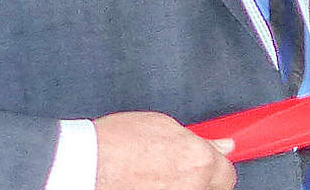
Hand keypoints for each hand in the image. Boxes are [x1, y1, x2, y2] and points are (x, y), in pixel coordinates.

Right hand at [91, 111, 235, 189]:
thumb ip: (197, 140)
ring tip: (155, 175)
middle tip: (183, 170)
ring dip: (182, 185)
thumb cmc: (114, 143)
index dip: (216, 166)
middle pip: (215, 188)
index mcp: (198, 160)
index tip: (210, 163)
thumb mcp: (161, 126)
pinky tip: (145, 183)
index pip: (226, 172)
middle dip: (205, 179)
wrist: (82, 165)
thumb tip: (221, 145)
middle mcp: (192, 186)